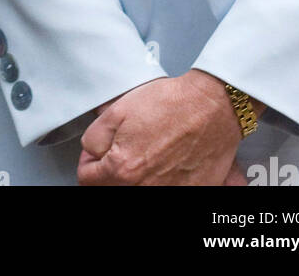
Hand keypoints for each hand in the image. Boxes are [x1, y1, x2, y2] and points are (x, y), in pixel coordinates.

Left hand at [76, 70, 246, 185]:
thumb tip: (91, 152)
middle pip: (112, 188)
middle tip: (120, 152)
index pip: (87, 179)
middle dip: (110, 171)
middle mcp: (145, 188)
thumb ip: (95, 137)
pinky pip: (167, 190)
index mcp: (123, 169)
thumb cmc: (171, 105)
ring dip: (136, 178)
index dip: (88, 162)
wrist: (210, 107)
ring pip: (138, 191)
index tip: (95, 154)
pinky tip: (166, 164)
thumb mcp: (117, 110)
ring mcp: (170, 193)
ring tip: (145, 155)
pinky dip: (162, 181)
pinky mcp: (191, 192)